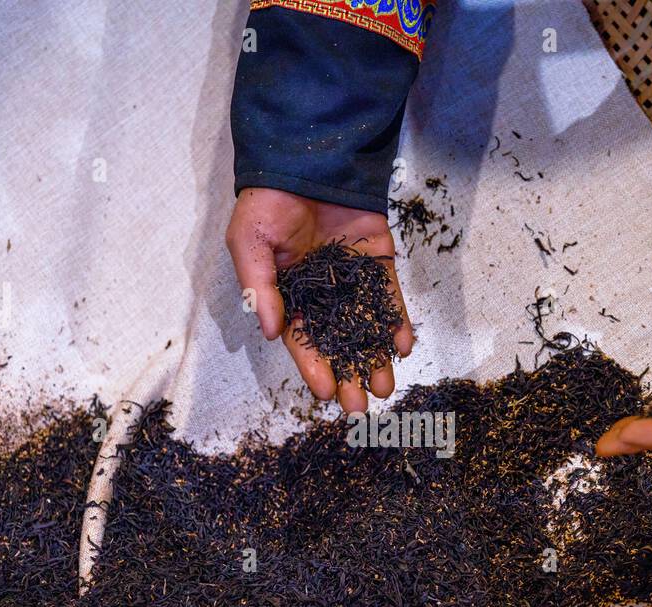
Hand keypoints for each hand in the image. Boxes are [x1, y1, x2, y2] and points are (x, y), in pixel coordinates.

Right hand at [225, 187, 414, 412]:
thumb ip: (260, 287)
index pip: (302, 339)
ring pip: (366, 326)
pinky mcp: (378, 261)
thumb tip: (272, 332)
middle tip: (362, 405)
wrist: (307, 156)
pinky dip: (396, 321)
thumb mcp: (249, 242)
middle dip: (349, 374)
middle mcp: (321, 293)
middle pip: (337, 342)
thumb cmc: (268, 202)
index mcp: (288, 294)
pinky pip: (388, 296)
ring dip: (375, 357)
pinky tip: (402, 345)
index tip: (326, 393)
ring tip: (385, 386)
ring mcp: (351, 279)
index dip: (313, 367)